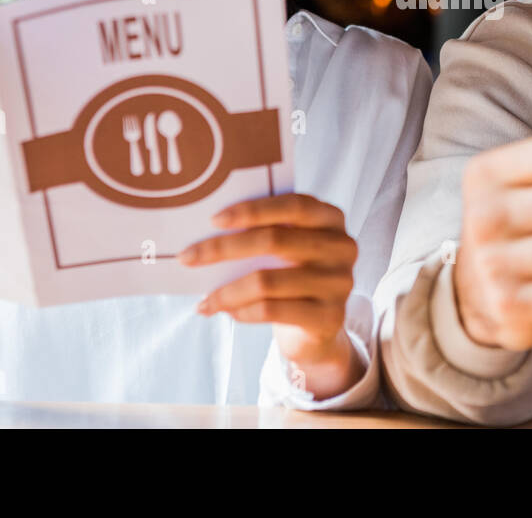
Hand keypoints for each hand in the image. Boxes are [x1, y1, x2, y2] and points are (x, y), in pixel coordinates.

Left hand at [178, 193, 360, 397]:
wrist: (318, 328)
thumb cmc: (293, 276)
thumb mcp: (288, 249)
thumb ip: (264, 233)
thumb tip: (206, 233)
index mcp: (331, 219)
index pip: (293, 205)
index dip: (253, 210)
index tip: (213, 220)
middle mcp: (342, 247)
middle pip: (275, 240)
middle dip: (224, 248)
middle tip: (189, 258)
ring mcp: (339, 283)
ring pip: (267, 281)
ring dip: (226, 291)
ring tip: (205, 300)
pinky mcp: (330, 317)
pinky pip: (272, 311)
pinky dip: (242, 311)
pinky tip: (227, 313)